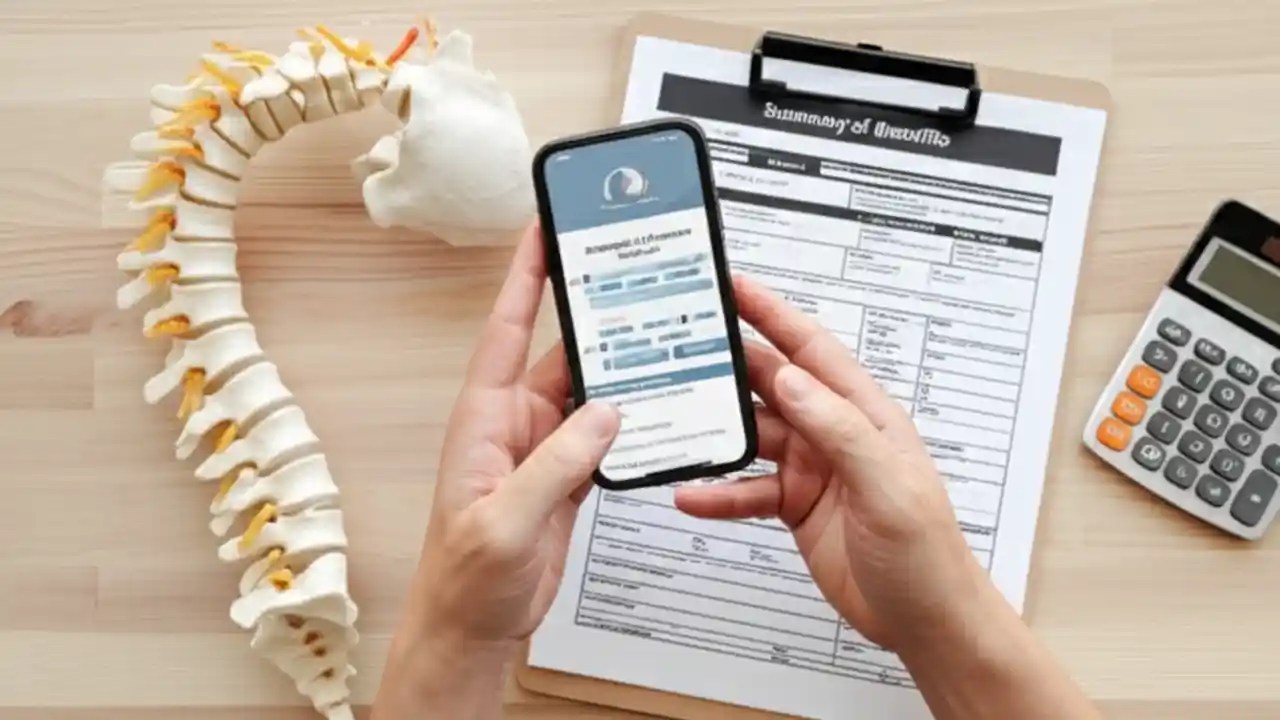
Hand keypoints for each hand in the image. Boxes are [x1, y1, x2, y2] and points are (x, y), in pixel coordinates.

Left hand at [373, 225, 619, 719]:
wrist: (472, 627)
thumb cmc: (464, 579)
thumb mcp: (504, 521)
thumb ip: (554, 465)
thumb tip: (602, 414)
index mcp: (483, 419)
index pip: (505, 329)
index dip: (525, 276)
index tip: (544, 229)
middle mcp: (512, 424)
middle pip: (560, 355)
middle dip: (593, 319)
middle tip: (629, 278)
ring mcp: (541, 449)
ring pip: (588, 394)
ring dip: (618, 375)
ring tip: (657, 344)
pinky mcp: (564, 475)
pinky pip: (602, 434)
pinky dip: (628, 421)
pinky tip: (652, 411)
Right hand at [675, 276, 989, 651]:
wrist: (926, 621)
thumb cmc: (927, 554)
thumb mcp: (886, 486)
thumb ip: (840, 430)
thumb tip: (793, 380)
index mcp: (865, 415)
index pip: (812, 350)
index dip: (773, 314)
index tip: (735, 287)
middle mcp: (835, 434)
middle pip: (773, 386)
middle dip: (730, 367)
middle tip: (682, 349)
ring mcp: (813, 469)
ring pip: (753, 438)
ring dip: (717, 437)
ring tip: (677, 428)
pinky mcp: (795, 505)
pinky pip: (747, 491)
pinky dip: (719, 494)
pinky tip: (692, 496)